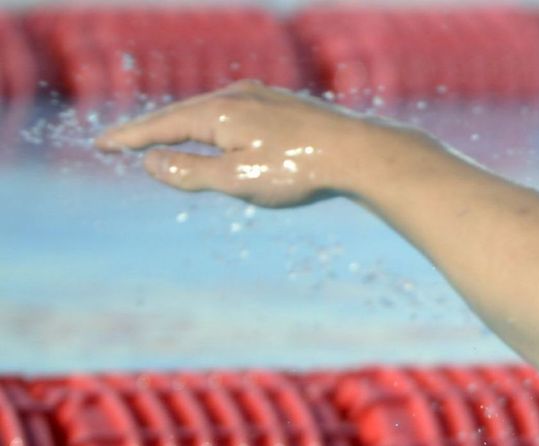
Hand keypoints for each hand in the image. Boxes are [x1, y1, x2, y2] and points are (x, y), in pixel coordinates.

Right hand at [95, 80, 405, 207]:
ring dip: (183, 126)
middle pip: (182, 114)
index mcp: (218, 113)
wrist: (360, 153)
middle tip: (121, 142)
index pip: (161, 126)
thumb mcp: (237, 179)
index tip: (102, 145)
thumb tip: (151, 162)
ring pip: (211, 112)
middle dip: (151, 130)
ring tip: (162, 138)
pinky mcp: (284, 107)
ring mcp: (262, 98)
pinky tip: (219, 132)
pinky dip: (214, 125)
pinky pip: (235, 114)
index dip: (130, 138)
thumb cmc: (299, 170)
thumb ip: (190, 172)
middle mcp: (236, 96)